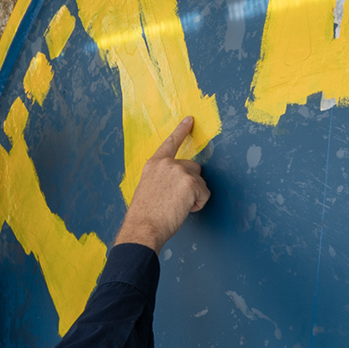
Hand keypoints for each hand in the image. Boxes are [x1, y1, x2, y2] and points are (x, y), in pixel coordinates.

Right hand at [114, 117, 211, 251]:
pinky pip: (205, 194)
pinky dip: (198, 204)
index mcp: (154, 164)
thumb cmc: (144, 215)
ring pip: (200, 182)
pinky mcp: (190, 182)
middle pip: (194, 168)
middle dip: (191, 184)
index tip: (190, 120)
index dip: (181, 130)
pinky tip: (184, 209)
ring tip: (177, 207)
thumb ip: (162, 178)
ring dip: (194, 196)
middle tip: (176, 201)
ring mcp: (179, 171)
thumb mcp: (148, 188)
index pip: (170, 143)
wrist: (143, 227)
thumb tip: (176, 183)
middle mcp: (167, 163)